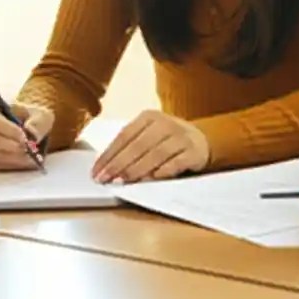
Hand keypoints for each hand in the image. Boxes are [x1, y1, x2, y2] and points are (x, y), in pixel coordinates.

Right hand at [0, 99, 52, 170]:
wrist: (30, 133)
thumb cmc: (31, 119)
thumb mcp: (41, 115)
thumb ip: (38, 122)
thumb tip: (31, 132)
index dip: (3, 125)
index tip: (22, 132)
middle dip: (7, 143)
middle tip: (26, 146)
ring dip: (11, 156)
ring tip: (29, 155)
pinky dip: (11, 164)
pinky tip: (25, 162)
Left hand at [92, 110, 208, 183]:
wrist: (201, 140)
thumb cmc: (166, 140)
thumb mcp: (148, 135)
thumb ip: (130, 147)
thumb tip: (107, 167)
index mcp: (149, 117)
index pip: (124, 136)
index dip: (109, 155)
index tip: (96, 171)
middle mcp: (165, 124)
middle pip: (138, 145)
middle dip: (118, 164)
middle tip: (105, 179)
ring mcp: (180, 137)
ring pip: (155, 154)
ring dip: (137, 169)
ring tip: (123, 181)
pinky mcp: (193, 152)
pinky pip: (175, 163)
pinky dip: (162, 171)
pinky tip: (150, 180)